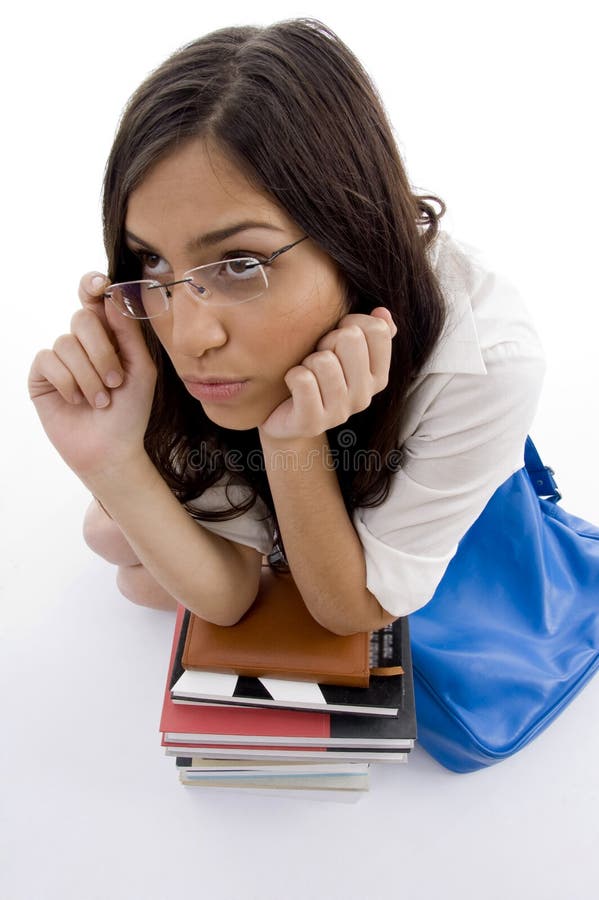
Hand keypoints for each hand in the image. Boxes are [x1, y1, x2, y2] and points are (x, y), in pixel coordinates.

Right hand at [27, 271, 157, 482]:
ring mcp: (60, 358)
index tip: (100, 284)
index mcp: (108, 336)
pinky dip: (68, 382)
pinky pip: (48, 360)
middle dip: (102, 352)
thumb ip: (128, 333)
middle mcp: (82, 343)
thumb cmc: (130, 412)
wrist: (111, 449)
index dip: (92, 286)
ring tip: (101, 400)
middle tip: (115, 381)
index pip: (95, 301)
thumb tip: (112, 297)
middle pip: (82, 319)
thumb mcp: (140, 369)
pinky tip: (77, 400)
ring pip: (66, 343)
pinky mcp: (42, 376)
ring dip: (89, 376)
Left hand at [258, 307, 396, 440]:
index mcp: (378, 377)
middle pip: (349, 338)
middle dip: (327, 341)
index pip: (377, 331)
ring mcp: (339, 413)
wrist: (288, 418)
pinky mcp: (312, 423)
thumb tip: (381, 312)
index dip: (351, 323)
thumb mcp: (344, 351)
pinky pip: (303, 380)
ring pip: (323, 360)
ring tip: (307, 374)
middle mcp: (364, 397)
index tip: (337, 337)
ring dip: (307, 362)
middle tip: (318, 359)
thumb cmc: (318, 375)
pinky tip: (293, 386)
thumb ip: (369, 331)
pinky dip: (293, 376)